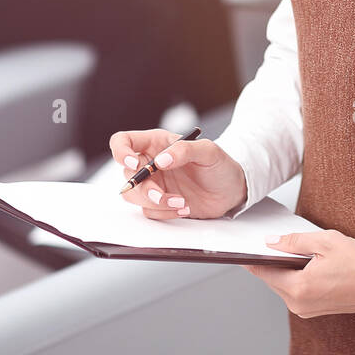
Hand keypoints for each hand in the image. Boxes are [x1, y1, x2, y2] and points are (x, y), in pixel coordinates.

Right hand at [109, 129, 248, 218]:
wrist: (232, 190)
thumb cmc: (220, 164)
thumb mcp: (208, 151)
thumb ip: (184, 150)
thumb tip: (160, 160)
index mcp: (157, 143)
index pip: (124, 141)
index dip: (121, 151)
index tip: (134, 163)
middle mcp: (151, 163)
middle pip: (127, 174)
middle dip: (143, 187)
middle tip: (160, 194)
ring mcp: (154, 184)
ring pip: (134, 195)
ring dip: (154, 202)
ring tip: (180, 202)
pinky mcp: (159, 203)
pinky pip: (149, 211)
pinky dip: (164, 212)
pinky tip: (184, 208)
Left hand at [241, 230, 354, 317]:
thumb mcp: (326, 242)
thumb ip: (294, 241)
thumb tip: (272, 242)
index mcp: (299, 288)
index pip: (263, 272)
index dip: (253, 257)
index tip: (244, 248)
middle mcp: (299, 304)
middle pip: (272, 279)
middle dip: (273, 260)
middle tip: (279, 241)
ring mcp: (306, 310)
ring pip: (283, 285)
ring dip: (286, 269)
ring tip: (303, 252)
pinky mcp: (314, 310)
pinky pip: (296, 291)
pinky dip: (296, 277)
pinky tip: (309, 264)